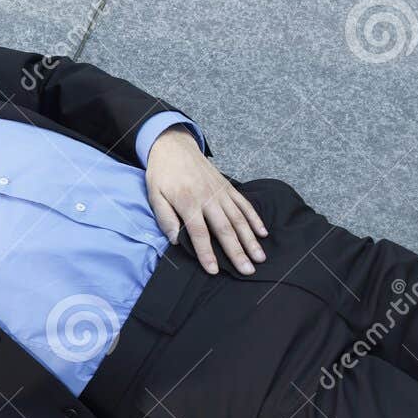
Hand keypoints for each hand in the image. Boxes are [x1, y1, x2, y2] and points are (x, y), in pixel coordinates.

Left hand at [145, 126, 267, 274]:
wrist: (174, 146)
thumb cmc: (162, 174)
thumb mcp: (154, 195)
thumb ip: (165, 218)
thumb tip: (175, 240)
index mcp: (187, 202)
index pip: (199, 233)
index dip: (206, 253)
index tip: (215, 270)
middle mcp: (208, 198)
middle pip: (225, 229)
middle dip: (237, 251)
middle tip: (247, 271)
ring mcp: (221, 192)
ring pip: (239, 219)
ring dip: (250, 239)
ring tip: (259, 258)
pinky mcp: (228, 187)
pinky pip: (244, 205)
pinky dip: (255, 219)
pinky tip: (263, 233)